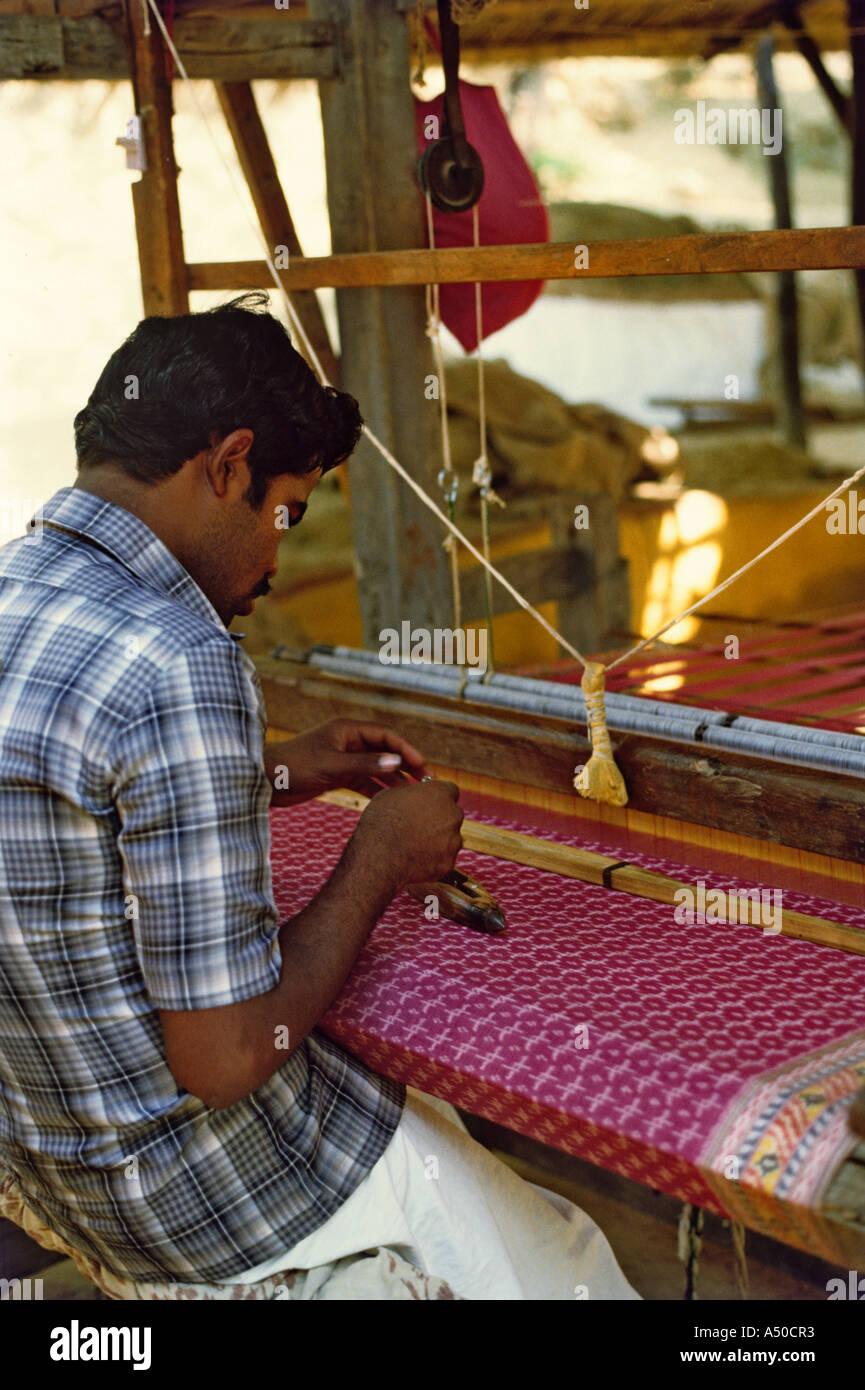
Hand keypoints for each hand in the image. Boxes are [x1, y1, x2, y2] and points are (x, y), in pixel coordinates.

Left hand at [266, 719, 426, 804]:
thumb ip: (364, 764)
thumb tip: (396, 762)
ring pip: (376, 769)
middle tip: (426, 782)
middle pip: (385, 751)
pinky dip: (377, 791)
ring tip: (413, 796)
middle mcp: (348, 742)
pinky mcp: (337, 776)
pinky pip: (364, 782)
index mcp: (347, 730)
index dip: (406, 749)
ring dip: (394, 781)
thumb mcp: (331, 765)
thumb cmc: (293, 765)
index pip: (386, 736)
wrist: (263, 781)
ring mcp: (344, 759)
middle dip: (406, 765)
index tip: (422, 766)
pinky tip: (390, 804)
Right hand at [353, 779, 462, 890]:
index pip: (449, 790)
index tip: (429, 804)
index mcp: (440, 793)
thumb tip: (413, 796)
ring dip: (437, 841)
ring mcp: (453, 841)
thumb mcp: (391, 795)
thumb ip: (411, 794)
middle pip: (452, 815)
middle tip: (419, 826)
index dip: (438, 798)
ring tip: (413, 845)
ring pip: (450, 839)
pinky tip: (415, 859)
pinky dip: (433, 860)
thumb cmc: (380, 823)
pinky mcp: (448, 863)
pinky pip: (443, 859)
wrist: (377, 857)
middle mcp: (453, 815)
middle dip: (439, 820)